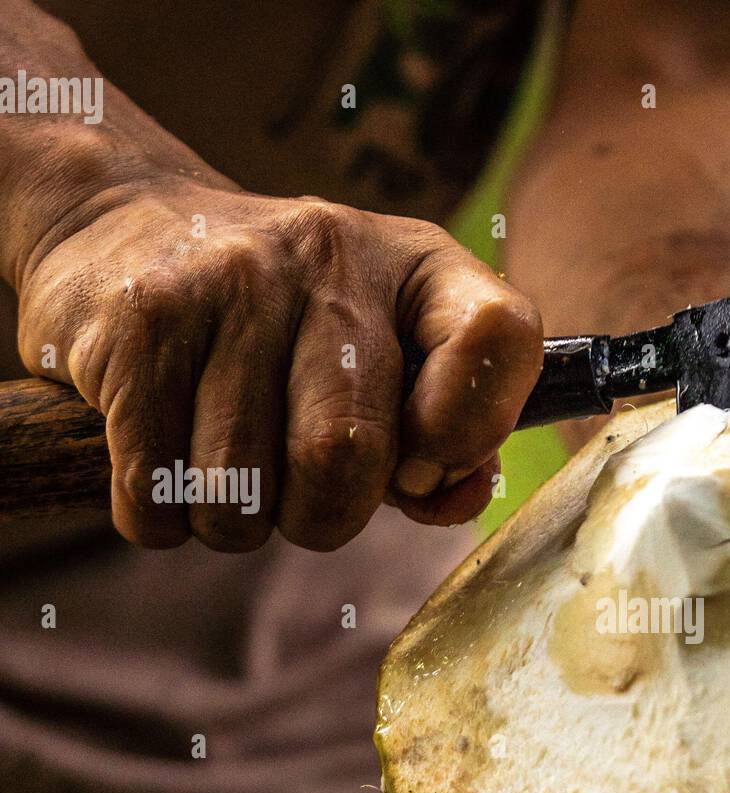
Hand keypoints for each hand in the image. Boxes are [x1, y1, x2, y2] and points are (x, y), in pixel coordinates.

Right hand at [17, 180, 541, 549]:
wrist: (120, 225)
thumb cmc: (288, 327)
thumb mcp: (388, 352)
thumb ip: (449, 434)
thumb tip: (451, 497)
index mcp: (418, 266)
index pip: (499, 336)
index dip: (469, 431)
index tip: (420, 466)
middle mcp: (330, 259)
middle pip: (344, 456)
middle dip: (322, 516)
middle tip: (300, 491)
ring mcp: (227, 285)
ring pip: (242, 496)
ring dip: (234, 520)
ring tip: (226, 463)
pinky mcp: (139, 326)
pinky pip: (158, 496)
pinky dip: (163, 517)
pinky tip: (165, 456)